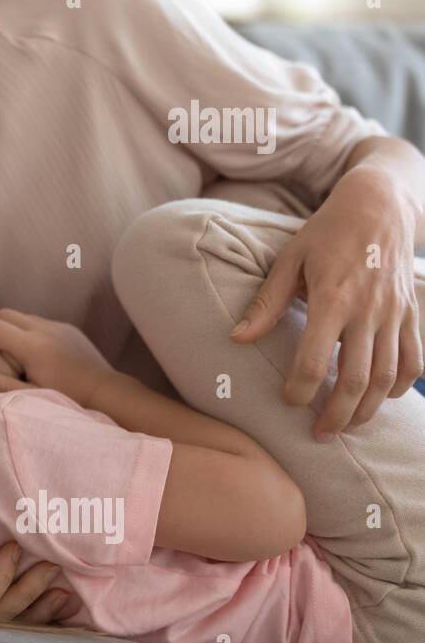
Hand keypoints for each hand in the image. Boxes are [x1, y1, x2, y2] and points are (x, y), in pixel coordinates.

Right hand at [0, 308, 115, 406]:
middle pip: (3, 314)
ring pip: (21, 317)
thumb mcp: (31, 399)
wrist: (109, 395)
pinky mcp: (69, 330)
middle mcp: (44, 330)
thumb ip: (0, 387)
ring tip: (7, 355)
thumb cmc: (68, 401)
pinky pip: (39, 323)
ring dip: (8, 331)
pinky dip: (27, 333)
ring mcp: (58, 327)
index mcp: (33, 347)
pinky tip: (32, 357)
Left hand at [230, 167, 422, 439]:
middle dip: (337, 414)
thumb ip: (265, 304)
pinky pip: (414, 361)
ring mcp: (396, 314)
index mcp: (332, 298)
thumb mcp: (289, 260)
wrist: (380, 206)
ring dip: (368, 408)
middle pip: (357, 378)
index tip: (287, 402)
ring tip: (345, 426)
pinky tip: (380, 398)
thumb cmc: (325, 234)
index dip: (301, 389)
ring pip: (388, 377)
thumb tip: (235, 340)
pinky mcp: (413, 314)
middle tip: (319, 436)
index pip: (316, 359)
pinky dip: (400, 386)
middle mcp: (369, 310)